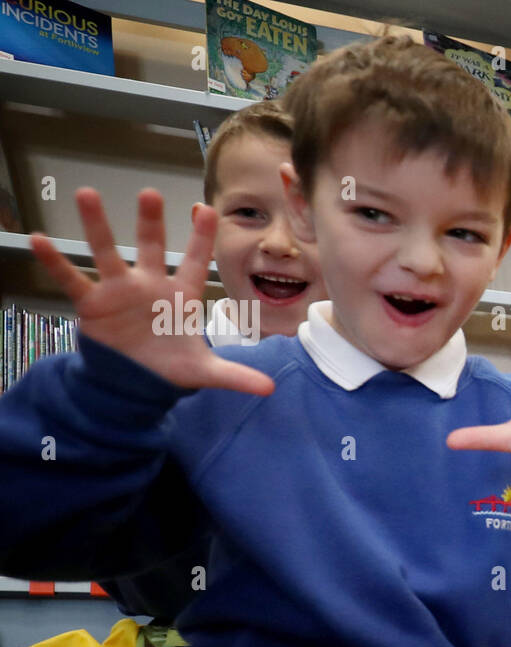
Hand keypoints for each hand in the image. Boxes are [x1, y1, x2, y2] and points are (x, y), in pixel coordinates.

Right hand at [30, 188, 273, 394]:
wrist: (136, 382)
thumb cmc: (171, 367)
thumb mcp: (204, 372)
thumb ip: (235, 375)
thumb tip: (270, 389)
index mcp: (181, 296)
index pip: (194, 261)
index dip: (200, 237)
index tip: (205, 208)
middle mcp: (150, 285)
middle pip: (151, 247)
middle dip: (151, 222)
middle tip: (150, 192)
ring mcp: (119, 291)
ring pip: (108, 252)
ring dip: (98, 226)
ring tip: (86, 194)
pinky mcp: (93, 305)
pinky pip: (72, 279)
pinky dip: (55, 262)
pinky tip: (38, 240)